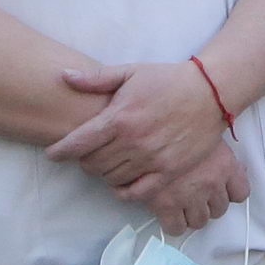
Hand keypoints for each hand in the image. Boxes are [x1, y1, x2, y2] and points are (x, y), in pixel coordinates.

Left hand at [49, 59, 227, 197]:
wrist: (211, 92)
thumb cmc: (168, 80)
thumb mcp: (130, 72)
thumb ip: (95, 79)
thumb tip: (63, 76)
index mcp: (119, 118)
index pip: (77, 144)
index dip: (59, 152)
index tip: (53, 154)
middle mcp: (133, 141)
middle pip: (92, 164)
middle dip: (84, 160)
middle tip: (88, 154)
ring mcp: (152, 158)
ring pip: (111, 178)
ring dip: (104, 173)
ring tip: (108, 162)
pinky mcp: (170, 170)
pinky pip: (138, 192)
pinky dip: (124, 191)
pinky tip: (122, 183)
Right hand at [138, 137, 252, 238]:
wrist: (153, 130)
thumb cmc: (180, 127)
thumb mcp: (209, 136)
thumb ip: (224, 156)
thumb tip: (237, 169)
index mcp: (225, 166)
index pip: (240, 193)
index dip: (230, 195)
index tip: (221, 192)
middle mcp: (212, 183)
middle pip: (219, 210)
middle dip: (209, 205)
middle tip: (196, 196)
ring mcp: (190, 196)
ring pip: (200, 221)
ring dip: (193, 216)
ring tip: (182, 204)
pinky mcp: (167, 205)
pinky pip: (176, 228)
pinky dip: (174, 225)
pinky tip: (169, 215)